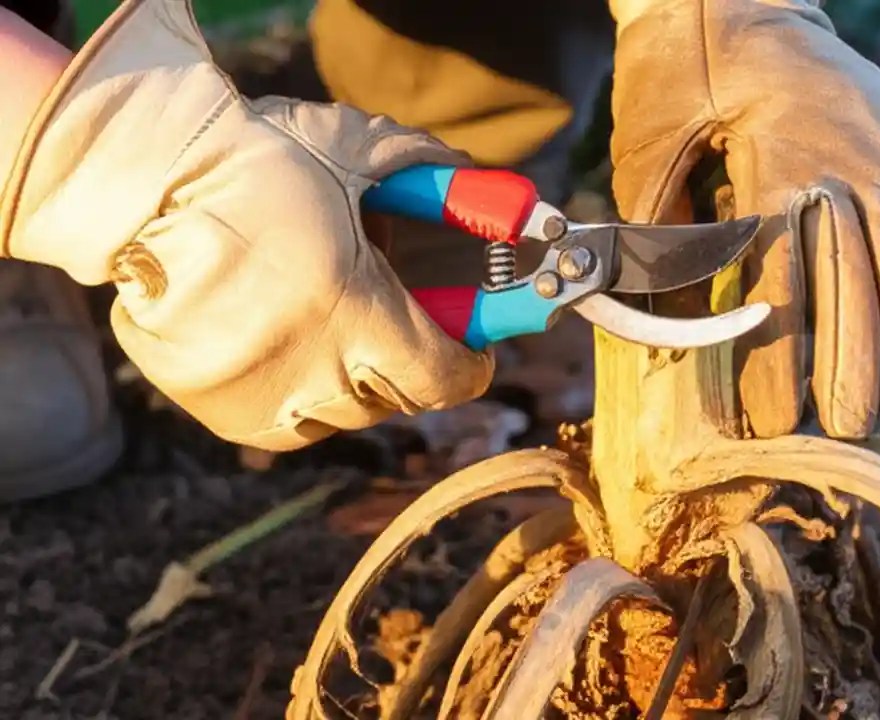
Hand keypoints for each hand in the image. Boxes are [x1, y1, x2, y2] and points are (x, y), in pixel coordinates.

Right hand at [1, 0, 492, 450]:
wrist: (139, 182)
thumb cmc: (258, 162)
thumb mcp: (361, 154)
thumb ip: (444, 181)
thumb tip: (514, 208)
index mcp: (352, 312)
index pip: (447, 380)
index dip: (469, 359)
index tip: (471, 344)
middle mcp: (306, 373)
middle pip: (396, 397)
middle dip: (406, 358)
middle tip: (388, 312)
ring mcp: (255, 400)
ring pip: (341, 413)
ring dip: (348, 373)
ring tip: (318, 308)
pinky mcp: (216, 411)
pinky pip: (285, 418)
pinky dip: (295, 384)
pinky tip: (275, 332)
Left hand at [608, 0, 879, 438]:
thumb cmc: (678, 71)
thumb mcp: (645, 143)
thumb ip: (656, 228)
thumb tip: (661, 319)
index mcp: (770, 169)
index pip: (780, 285)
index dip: (778, 359)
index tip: (777, 421)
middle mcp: (839, 168)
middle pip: (856, 286)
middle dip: (854, 368)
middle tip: (852, 433)